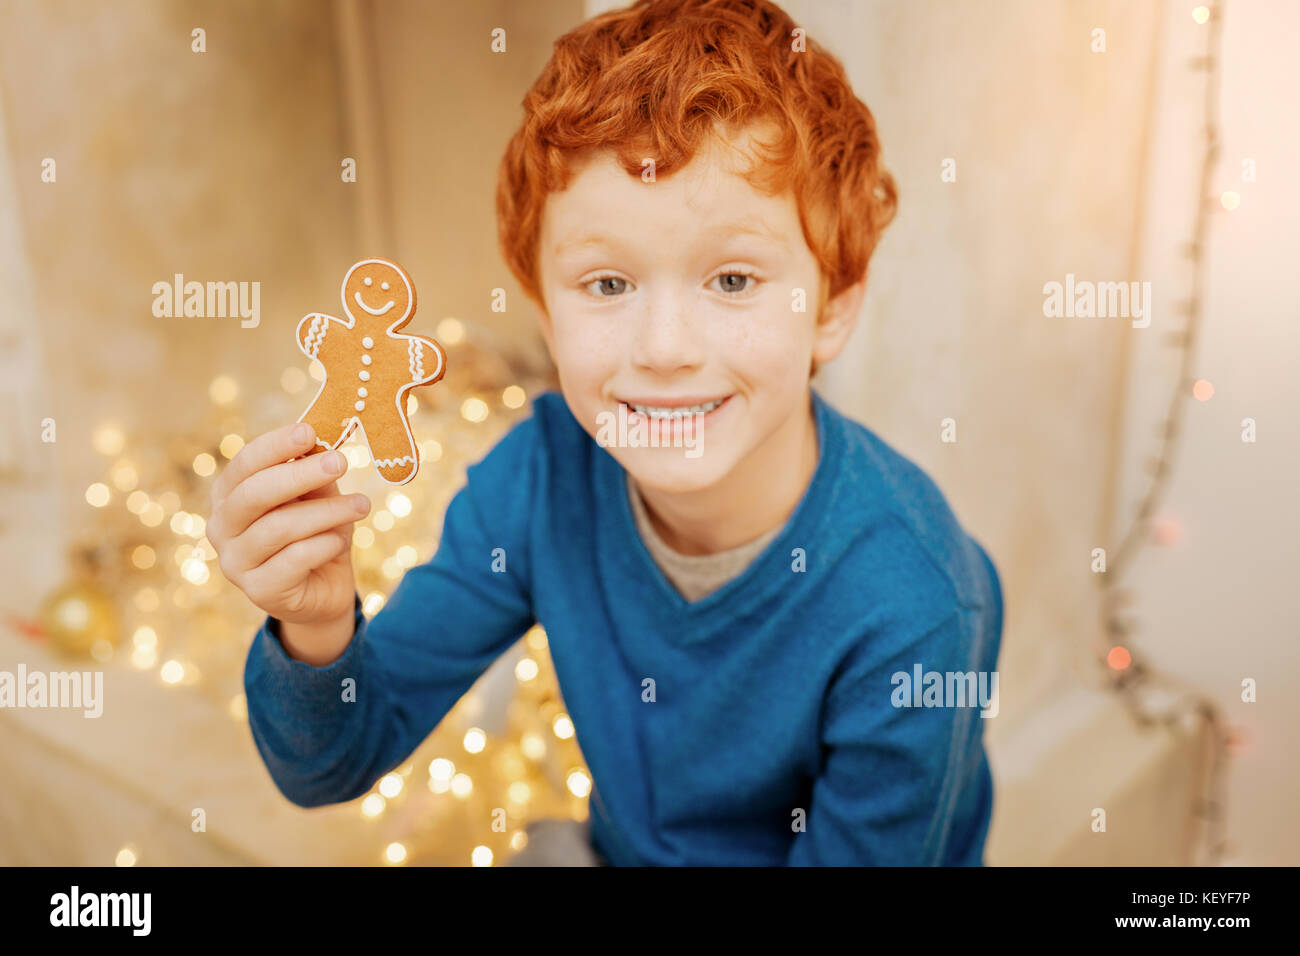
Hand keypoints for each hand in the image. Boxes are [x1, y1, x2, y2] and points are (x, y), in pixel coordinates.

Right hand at [207, 423, 368, 627]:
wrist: (323, 588)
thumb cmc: (316, 532)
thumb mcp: (317, 496)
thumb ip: (312, 472)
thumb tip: (318, 442)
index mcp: (228, 496)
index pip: (244, 465)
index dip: (275, 446)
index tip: (309, 431)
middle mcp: (222, 528)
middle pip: (254, 494)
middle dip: (300, 474)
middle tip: (341, 462)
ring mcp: (236, 563)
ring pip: (279, 527)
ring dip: (327, 512)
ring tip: (362, 504)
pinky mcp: (259, 591)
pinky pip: (295, 559)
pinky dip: (325, 544)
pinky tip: (341, 541)